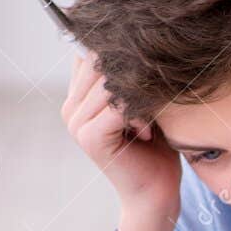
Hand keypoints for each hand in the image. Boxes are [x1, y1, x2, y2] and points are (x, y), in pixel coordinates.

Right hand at [61, 51, 180, 218]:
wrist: (156, 192)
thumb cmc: (158, 146)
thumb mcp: (146, 102)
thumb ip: (132, 75)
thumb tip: (138, 38)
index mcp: (80, 95)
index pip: (91, 51)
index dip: (119, 54)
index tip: (147, 64)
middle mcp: (72, 106)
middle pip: (99, 63)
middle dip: (132, 77)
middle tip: (154, 104)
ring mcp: (76, 122)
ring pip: (110, 83)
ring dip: (139, 98)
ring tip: (150, 123)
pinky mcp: (89, 137)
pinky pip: (116, 106)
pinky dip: (138, 114)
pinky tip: (147, 133)